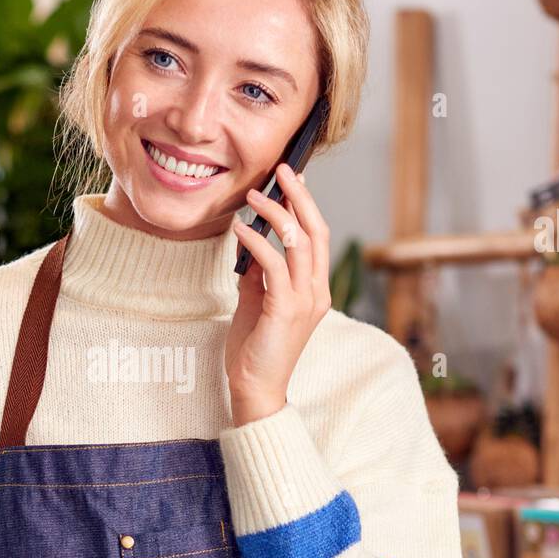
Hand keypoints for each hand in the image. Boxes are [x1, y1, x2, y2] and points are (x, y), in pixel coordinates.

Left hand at [225, 165, 331, 425]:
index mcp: (315, 290)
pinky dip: (257, 242)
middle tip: (283, 169)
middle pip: (316, 231)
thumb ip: (259, 274)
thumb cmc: (255, 349)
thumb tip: (252, 243)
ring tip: (254, 195)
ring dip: (275, 213)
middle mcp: (317, 292)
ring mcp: (305, 301)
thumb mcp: (257, 302)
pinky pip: (273, 266)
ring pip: (299, 243)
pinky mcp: (285, 310)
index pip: (317, 237)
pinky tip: (240, 229)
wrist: (255, 388)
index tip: (291, 180)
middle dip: (300, 197)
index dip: (306, 205)